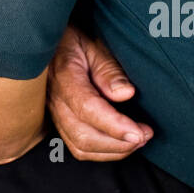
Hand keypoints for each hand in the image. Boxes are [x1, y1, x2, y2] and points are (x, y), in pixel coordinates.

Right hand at [46, 24, 153, 160]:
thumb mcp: (92, 44)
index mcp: (64, 77)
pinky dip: (102, 152)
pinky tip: (120, 143)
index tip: (139, 132)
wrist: (48, 42)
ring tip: (138, 140)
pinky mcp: (59, 121)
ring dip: (113, 151)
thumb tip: (126, 94)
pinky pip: (77, 146)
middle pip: (84, 136)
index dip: (115, 125)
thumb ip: (108, 69)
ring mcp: (55, 113)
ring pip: (80, 147)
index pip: (88, 108)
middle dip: (119, 144)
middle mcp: (56, 100)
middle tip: (145, 135)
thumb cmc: (73, 40)